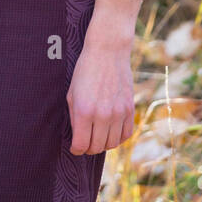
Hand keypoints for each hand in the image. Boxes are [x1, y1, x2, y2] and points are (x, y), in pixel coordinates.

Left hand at [66, 33, 134, 154]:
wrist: (108, 52)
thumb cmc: (85, 71)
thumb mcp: (72, 93)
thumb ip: (74, 118)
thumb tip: (78, 138)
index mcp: (84, 110)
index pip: (81, 145)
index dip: (76, 149)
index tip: (75, 147)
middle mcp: (103, 115)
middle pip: (96, 147)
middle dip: (88, 149)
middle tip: (85, 143)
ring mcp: (118, 113)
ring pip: (112, 144)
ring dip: (103, 144)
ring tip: (97, 137)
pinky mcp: (129, 109)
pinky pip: (126, 134)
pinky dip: (118, 137)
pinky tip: (111, 132)